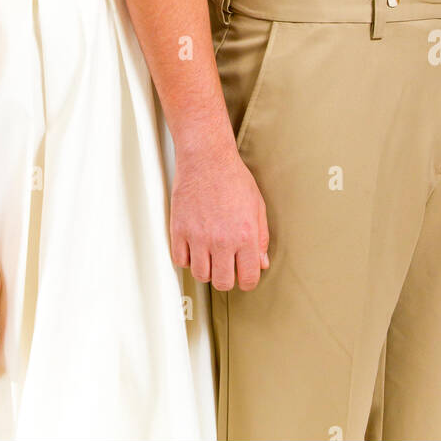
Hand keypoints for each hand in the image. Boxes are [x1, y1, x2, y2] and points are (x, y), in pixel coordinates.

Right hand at [170, 138, 269, 291]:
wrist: (206, 158)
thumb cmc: (232, 177)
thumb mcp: (257, 206)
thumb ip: (261, 238)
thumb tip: (261, 262)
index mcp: (245, 236)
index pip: (249, 278)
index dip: (247, 279)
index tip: (243, 273)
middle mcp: (222, 240)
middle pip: (222, 283)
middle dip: (226, 277)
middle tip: (226, 265)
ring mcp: (198, 237)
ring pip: (200, 275)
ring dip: (206, 268)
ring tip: (209, 254)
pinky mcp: (179, 230)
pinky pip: (180, 260)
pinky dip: (187, 258)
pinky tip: (194, 246)